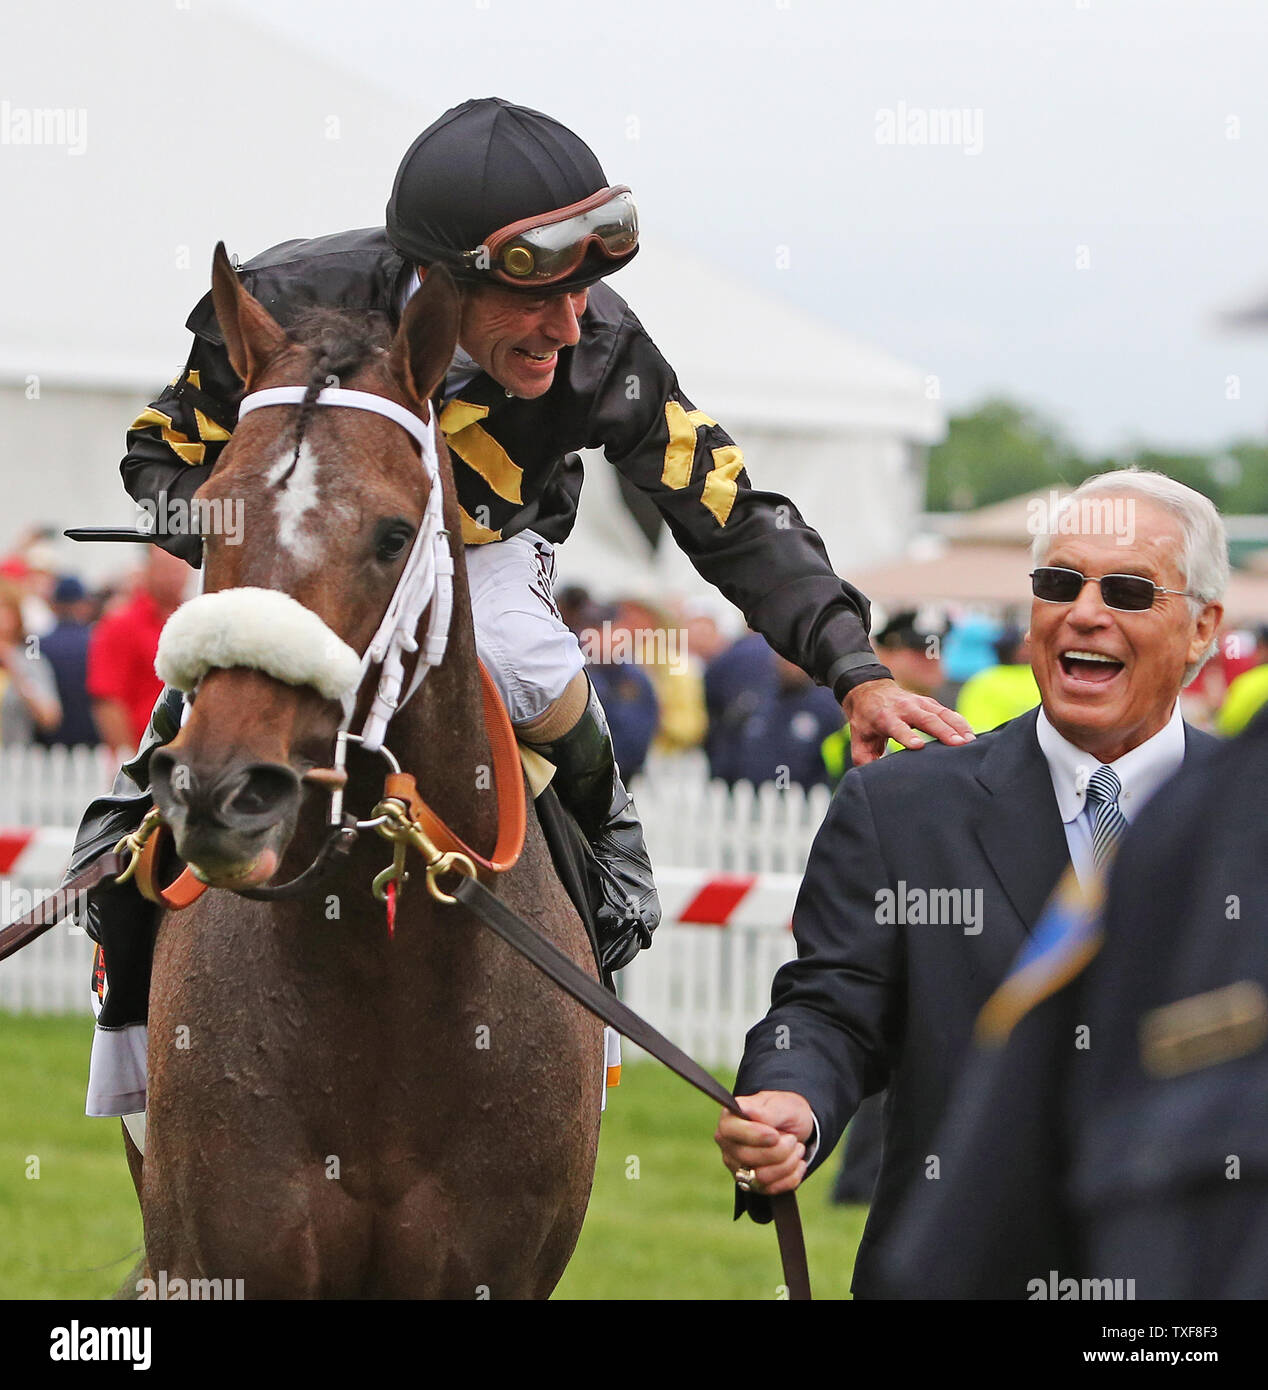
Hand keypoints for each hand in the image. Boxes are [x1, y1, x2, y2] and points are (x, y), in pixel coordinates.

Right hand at [715, 1091, 813, 1196]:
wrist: (796, 1128)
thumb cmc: (785, 1111)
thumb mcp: (781, 1104)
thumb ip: (765, 1111)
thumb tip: (745, 1111)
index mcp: (730, 1118)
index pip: (729, 1130)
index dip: (753, 1135)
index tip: (775, 1135)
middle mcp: (729, 1144)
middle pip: (747, 1157)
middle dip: (778, 1150)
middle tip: (793, 1139)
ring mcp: (738, 1166)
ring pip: (760, 1177)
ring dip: (787, 1163)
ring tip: (797, 1148)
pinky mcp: (751, 1184)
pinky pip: (771, 1189)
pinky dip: (791, 1176)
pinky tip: (797, 1163)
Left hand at [842, 678, 973, 765]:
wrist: (869, 691)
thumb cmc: (866, 721)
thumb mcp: (859, 740)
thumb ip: (865, 759)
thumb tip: (874, 779)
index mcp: (885, 717)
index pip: (897, 727)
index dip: (907, 736)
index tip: (918, 746)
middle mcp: (904, 708)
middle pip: (926, 719)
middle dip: (943, 731)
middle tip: (958, 744)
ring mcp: (919, 703)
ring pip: (941, 713)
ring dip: (957, 726)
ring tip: (970, 741)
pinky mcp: (930, 703)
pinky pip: (948, 712)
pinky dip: (960, 722)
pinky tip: (971, 735)